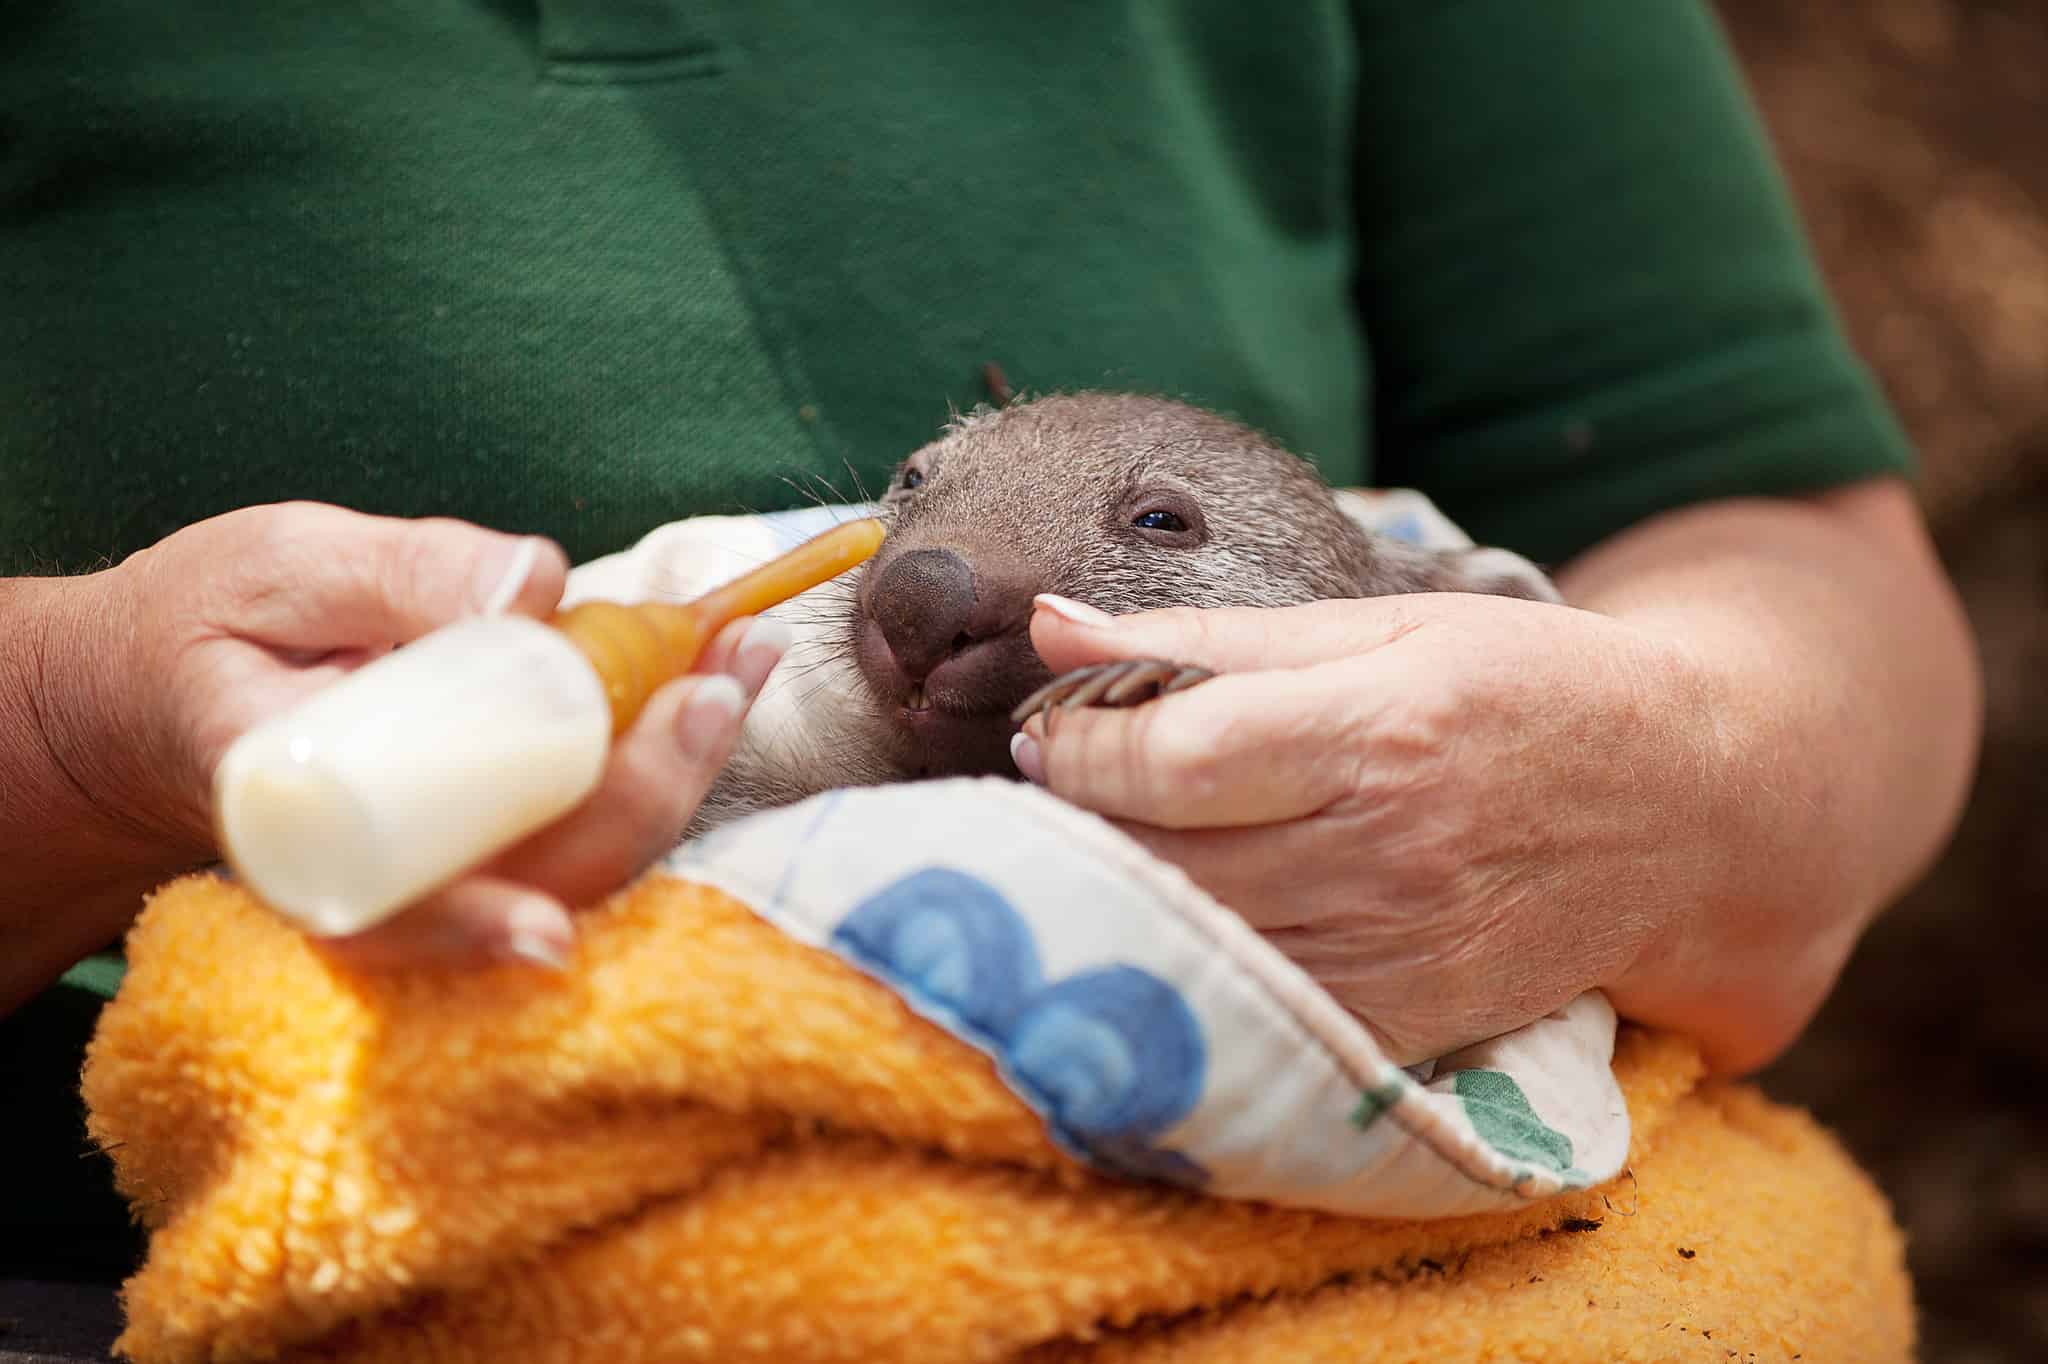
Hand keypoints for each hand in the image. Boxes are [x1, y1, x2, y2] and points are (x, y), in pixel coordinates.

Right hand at [31, 502, 785, 969]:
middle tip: (719, 684)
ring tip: (745, 659)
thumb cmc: (205, 628)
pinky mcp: (489, 845)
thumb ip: (399, 574)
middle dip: (643, 790)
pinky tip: (716, 679)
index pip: (388, 905)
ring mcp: (440, 872)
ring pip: (579, 863)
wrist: (162, 698)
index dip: (470, 923)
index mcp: (291, 822)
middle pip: (529, 880)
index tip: (544, 931)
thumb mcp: (278, 567)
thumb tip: (536, 585)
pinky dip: (661, 757)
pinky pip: (588, 828)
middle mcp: (372, 877)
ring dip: (678, 768)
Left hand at [1009, 591, 1731, 1064]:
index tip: (1049, 732)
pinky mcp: (1409, 1030)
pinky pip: (1257, 1019)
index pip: (1169, 762)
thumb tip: (1050, 624)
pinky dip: (1195, 977)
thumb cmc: (1522, 690)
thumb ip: (1207, 637)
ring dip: (1118, 907)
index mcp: (1377, 730)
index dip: (1078, 749)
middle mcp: (1385, 854)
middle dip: (1075, 830)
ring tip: (1099, 857)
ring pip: (1196, 950)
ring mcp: (1397, 957)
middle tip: (1049, 800)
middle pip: (1165, 864)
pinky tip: (1179, 928)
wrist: (1689, 811)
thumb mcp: (1381, 626)